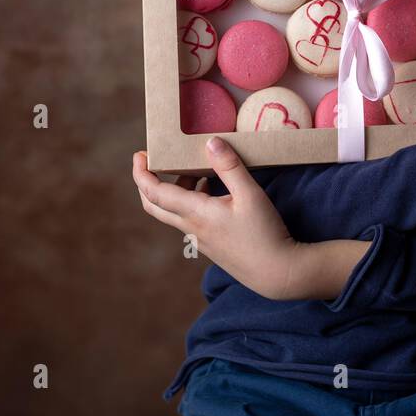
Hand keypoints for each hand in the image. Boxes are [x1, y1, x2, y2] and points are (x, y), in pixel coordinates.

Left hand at [132, 141, 306, 299]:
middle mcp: (191, 227)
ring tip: (191, 167)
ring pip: (172, 211)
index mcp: (195, 213)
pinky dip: (188, 199)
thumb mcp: (250, 194)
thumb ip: (230, 167)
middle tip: (153, 161)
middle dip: (147, 182)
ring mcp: (199, 238)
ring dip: (172, 189)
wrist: (276, 273)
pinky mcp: (210, 243)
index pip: (155, 193)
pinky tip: (209, 187)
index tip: (139, 155)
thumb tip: (211, 142)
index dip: (141, 174)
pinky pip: (188, 218)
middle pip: (154, 205)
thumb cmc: (264, 233)